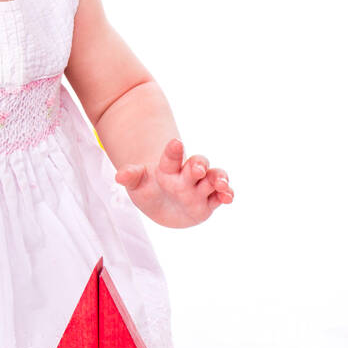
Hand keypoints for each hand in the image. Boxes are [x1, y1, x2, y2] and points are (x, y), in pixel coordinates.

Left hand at [114, 138, 233, 227]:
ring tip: (220, 184)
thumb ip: (132, 177)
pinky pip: (219, 196)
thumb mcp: (136, 184)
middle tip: (196, 169)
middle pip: (198, 164)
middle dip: (198, 165)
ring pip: (213, 178)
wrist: (160, 204)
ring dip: (219, 179)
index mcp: (168, 168)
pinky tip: (228, 197)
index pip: (172, 156)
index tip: (175, 143)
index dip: (174, 150)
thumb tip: (120, 175)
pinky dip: (226, 194)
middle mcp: (187, 175)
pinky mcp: (208, 202)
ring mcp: (199, 188)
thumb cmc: (147, 189)